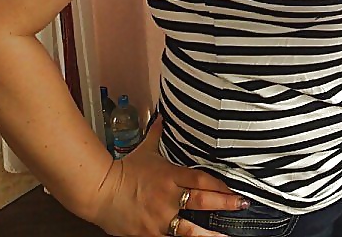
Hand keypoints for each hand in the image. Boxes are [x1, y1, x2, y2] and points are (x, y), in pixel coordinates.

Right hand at [88, 116, 246, 235]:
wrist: (100, 191)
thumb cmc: (125, 170)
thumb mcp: (144, 150)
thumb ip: (156, 134)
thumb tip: (161, 117)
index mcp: (169, 175)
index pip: (201, 180)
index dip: (220, 185)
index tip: (234, 189)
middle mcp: (168, 197)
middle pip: (202, 201)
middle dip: (224, 204)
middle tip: (242, 205)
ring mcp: (160, 218)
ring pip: (190, 229)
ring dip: (210, 235)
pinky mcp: (151, 234)